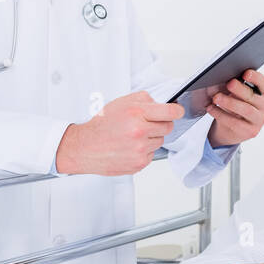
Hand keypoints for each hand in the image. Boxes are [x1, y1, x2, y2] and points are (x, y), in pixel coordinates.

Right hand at [56, 91, 183, 175]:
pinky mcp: (139, 163)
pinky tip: (130, 147)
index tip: (178, 111)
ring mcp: (140, 149)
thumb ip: (144, 99)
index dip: (177, 111)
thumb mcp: (121, 102)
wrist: (85, 147)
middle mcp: (140, 131)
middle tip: (144, 124)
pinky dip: (144, 150)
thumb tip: (162, 103)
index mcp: (137, 113)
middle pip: (168, 127)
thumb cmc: (102, 124)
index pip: (170, 112)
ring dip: (151, 138)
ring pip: (160, 141)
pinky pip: (152, 154)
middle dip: (159, 124)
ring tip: (132, 136)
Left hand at [206, 69, 263, 147]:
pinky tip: (211, 108)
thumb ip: (236, 87)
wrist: (232, 129)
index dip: (256, 78)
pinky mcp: (250, 132)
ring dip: (229, 102)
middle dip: (240, 89)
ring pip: (246, 110)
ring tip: (216, 97)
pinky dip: (221, 114)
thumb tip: (224, 78)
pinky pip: (235, 123)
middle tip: (229, 84)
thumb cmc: (235, 106)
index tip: (246, 73)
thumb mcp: (237, 95)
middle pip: (253, 97)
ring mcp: (259, 121)